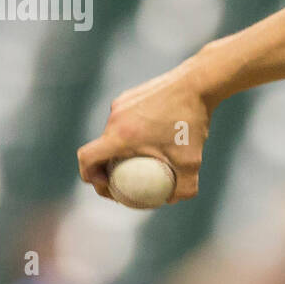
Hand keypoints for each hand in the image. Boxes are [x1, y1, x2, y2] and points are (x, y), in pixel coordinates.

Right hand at [77, 59, 214, 203]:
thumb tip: (171, 200)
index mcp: (119, 136)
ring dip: (120, 149)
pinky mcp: (129, 96)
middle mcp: (114, 119)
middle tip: (126, 179)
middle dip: (106, 168)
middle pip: (99, 148)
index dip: (89, 176)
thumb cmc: (192, 124)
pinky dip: (132, 133)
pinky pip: (125, 120)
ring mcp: (120, 105)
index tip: (105, 185)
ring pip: (113, 134)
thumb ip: (184, 188)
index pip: (87, 159)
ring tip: (144, 158)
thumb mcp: (192, 163)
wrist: (197, 83)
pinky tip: (156, 137)